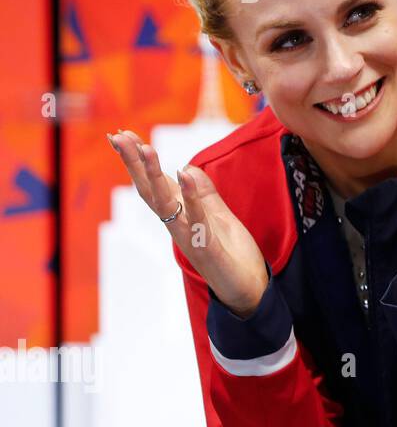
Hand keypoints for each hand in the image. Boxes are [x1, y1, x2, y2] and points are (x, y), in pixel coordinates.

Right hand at [108, 130, 268, 317]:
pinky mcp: (206, 248)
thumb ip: (203, 194)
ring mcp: (189, 237)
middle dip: (134, 162)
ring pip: (165, 203)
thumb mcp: (219, 216)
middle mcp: (178, 225)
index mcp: (180, 215)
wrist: (249, 291)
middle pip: (151, 190)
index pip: (155, 184)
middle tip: (118, 136)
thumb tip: (187, 166)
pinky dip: (190, 196)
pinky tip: (184, 173)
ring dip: (154, 175)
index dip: (139, 160)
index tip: (121, 135)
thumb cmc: (232, 255)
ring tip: (145, 148)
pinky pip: (196, 219)